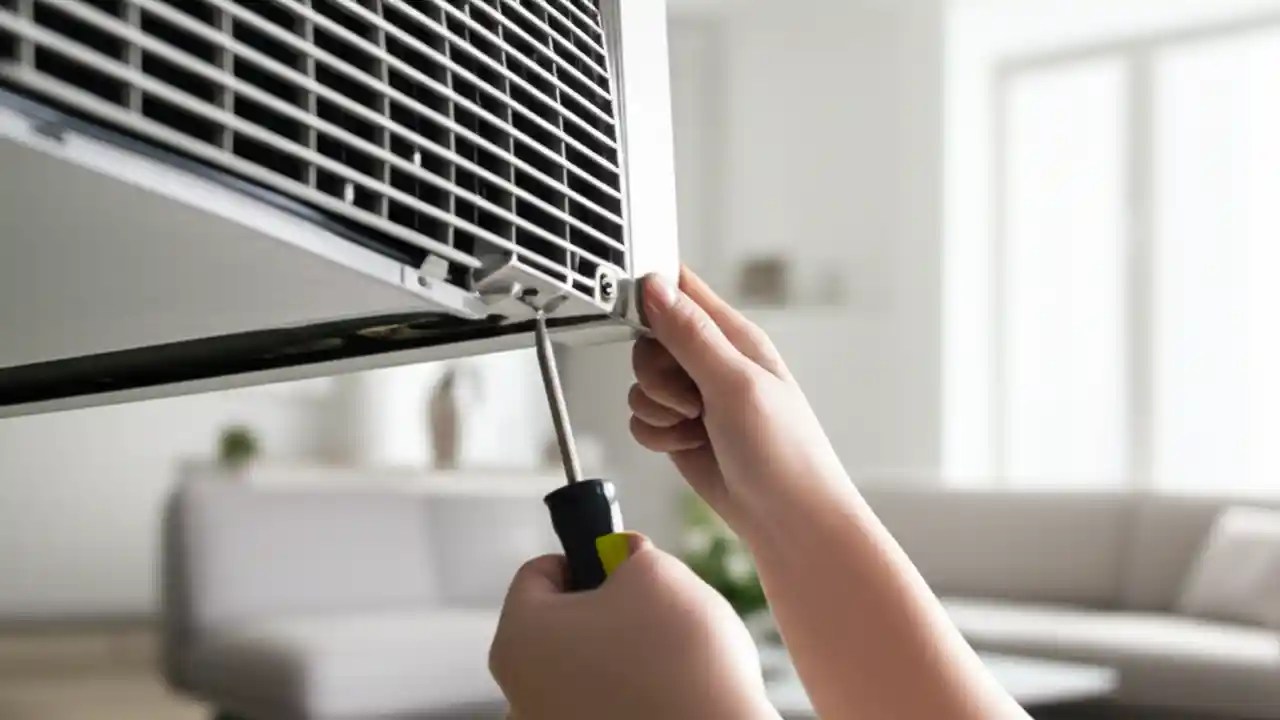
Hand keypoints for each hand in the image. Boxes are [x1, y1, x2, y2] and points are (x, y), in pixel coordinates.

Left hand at [489, 534, 775, 719]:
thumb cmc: (681, 661)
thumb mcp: (658, 573)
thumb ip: (629, 551)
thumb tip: (625, 554)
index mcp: (520, 636)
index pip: (538, 573)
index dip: (585, 556)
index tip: (620, 566)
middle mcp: (519, 690)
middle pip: (558, 624)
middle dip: (604, 608)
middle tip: (650, 609)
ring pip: (581, 667)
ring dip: (617, 654)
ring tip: (664, 657)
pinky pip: (601, 703)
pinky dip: (628, 694)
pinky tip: (665, 693)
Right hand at [629, 268, 850, 532]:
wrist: (787, 519)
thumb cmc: (783, 452)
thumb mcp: (735, 384)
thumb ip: (691, 335)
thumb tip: (655, 287)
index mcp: (733, 336)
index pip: (681, 288)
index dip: (652, 295)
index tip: (642, 325)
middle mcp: (712, 361)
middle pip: (648, 340)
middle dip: (654, 374)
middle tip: (688, 399)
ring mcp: (695, 397)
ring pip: (640, 383)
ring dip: (657, 409)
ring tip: (695, 427)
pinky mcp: (680, 430)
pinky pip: (642, 420)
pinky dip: (656, 436)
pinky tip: (688, 446)